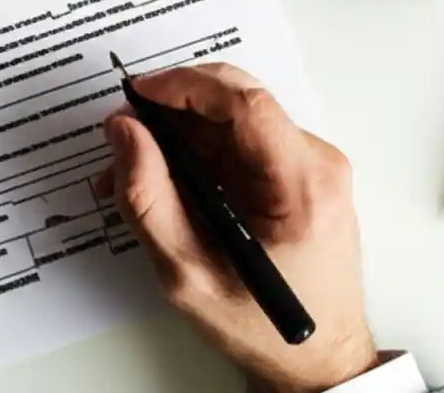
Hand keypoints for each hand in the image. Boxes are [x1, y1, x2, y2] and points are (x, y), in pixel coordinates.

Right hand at [97, 64, 376, 392]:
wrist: (315, 358)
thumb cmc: (262, 329)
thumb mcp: (187, 274)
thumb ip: (149, 198)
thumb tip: (125, 132)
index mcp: (302, 188)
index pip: (246, 105)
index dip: (185, 86)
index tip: (138, 94)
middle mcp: (318, 165)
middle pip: (239, 101)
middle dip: (173, 109)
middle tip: (125, 133)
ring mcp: (314, 165)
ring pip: (235, 119)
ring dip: (180, 135)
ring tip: (136, 171)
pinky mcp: (302, 171)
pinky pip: (243, 141)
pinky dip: (200, 151)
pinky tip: (169, 181)